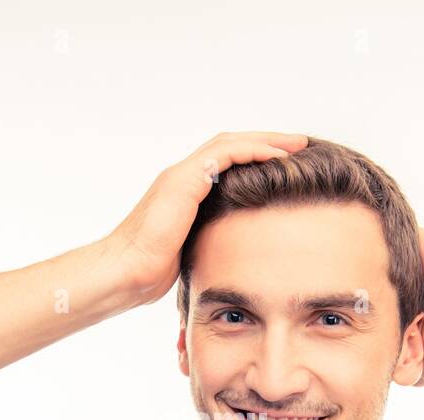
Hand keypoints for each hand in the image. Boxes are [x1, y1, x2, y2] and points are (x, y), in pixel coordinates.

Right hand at [100, 131, 309, 306]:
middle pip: (231, 145)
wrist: (124, 274)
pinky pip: (224, 154)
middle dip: (267, 142)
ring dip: (266, 141)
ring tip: (297, 144)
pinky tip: (277, 156)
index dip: (256, 158)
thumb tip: (235, 258)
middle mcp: (182, 178)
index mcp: (184, 193)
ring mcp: (181, 176)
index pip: (225, 163)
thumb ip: (210, 242)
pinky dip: (253, 151)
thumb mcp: (192, 253)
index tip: (287, 163)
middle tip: (299, 145)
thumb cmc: (150, 274)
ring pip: (230, 143)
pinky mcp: (183, 181)